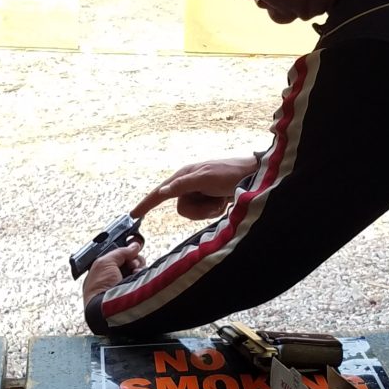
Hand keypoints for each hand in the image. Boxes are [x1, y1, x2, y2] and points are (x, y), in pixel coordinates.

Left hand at [81, 241, 145, 306]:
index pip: (116, 259)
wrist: (109, 307)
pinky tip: (138, 276)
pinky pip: (144, 278)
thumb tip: (134, 246)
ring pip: (138, 269)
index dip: (123, 253)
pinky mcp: (137, 292)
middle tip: (131, 261)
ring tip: (134, 269)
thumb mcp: (104, 262)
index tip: (130, 248)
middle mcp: (114, 280)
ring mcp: (125, 287)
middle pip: (129, 262)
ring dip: (138, 266)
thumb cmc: (99, 288)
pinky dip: (143, 274)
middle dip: (132, 259)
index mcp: (101, 274)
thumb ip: (119, 252)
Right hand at [131, 155, 258, 220]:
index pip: (161, 192)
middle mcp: (189, 184)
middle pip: (181, 208)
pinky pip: (204, 213)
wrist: (255, 177)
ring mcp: (200, 192)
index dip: (147, 204)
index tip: (134, 214)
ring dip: (209, 211)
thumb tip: (163, 191)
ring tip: (222, 200)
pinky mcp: (209, 199)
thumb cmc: (231, 174)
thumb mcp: (206, 178)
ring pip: (193, 213)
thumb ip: (183, 185)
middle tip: (215, 201)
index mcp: (185, 175)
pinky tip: (225, 201)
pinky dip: (215, 210)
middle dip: (199, 210)